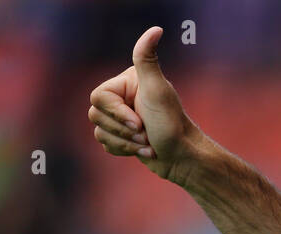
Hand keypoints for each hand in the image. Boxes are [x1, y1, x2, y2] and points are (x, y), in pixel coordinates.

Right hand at [87, 26, 201, 183]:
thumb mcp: (157, 90)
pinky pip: (106, 144)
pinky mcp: (122, 137)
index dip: (116, 113)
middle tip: (146, 132)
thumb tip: (156, 29)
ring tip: (148, 143)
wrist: (184, 157)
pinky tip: (146, 151)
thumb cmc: (172, 124)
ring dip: (127, 143)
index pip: (98, 98)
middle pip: (96, 116)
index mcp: (125, 84)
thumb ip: (147, 59)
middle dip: (123, 130)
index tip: (139, 122)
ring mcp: (121, 118)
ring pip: (100, 132)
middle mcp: (121, 98)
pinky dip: (126, 151)